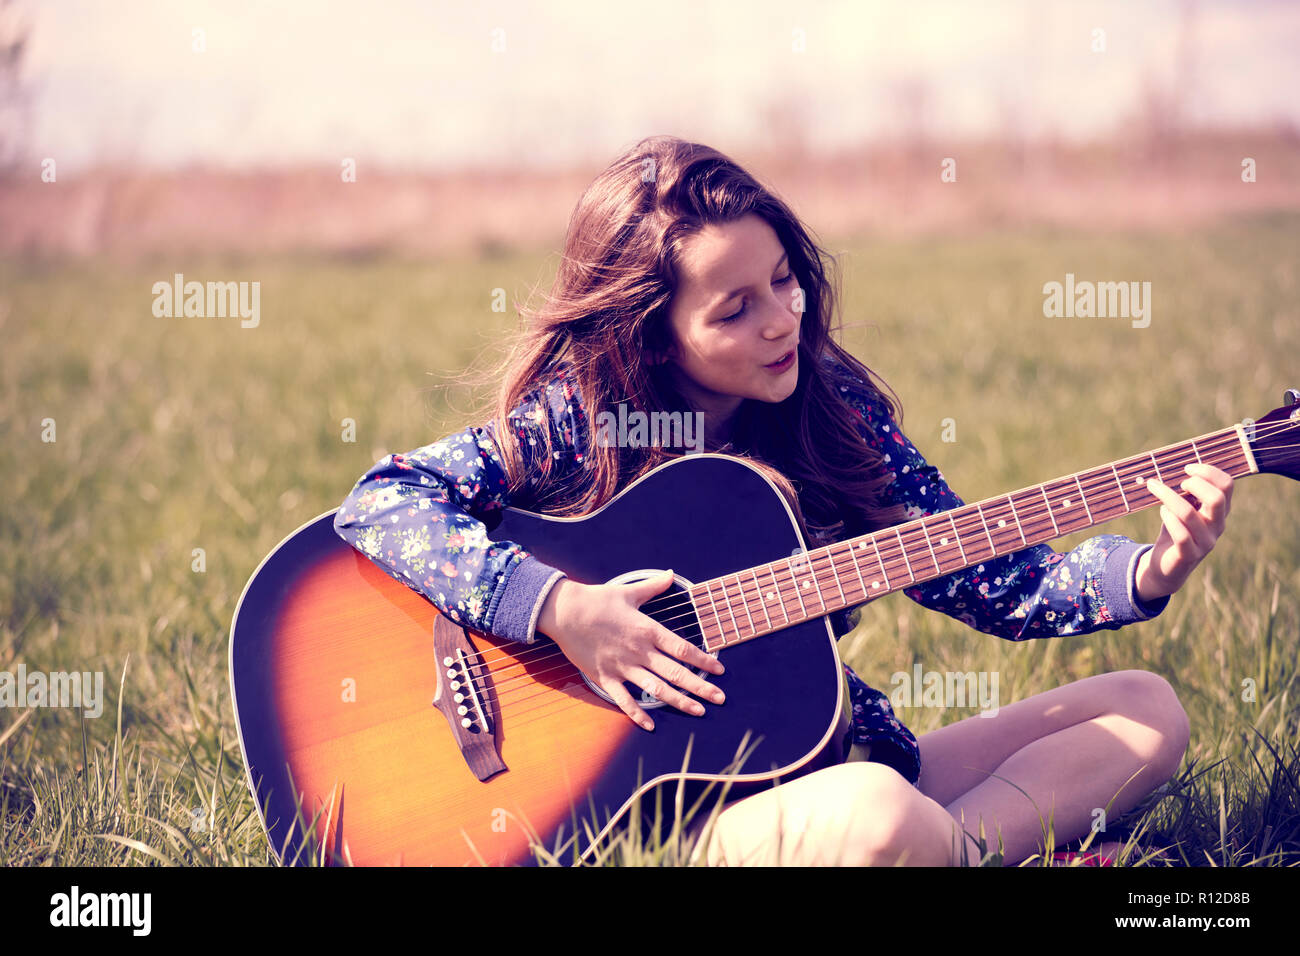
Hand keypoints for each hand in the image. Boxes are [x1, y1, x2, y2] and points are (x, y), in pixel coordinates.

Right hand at [537, 569, 725, 731]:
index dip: (703, 660)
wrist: (564, 612)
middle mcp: (639, 651)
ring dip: (679, 702)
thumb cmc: (597, 599)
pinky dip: (638, 714)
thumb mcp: (628, 591)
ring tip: (698, 711)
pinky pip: (624, 700)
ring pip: (656, 689)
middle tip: (720, 698)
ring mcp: (622, 666)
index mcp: (647, 630)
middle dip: (701, 687)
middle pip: (676, 672)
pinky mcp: (605, 677)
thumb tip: (670, 574)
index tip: (719, 670)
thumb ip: (653, 587)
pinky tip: (651, 725)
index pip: (682, 648)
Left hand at [1135, 463, 1233, 602]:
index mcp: (1219, 511)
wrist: (1166, 567)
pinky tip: (1162, 511)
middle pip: (1217, 498)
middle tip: (1179, 482)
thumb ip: (1187, 493)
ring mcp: (1205, 542)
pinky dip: (1169, 518)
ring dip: (1169, 496)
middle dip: (1195, 483)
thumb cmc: (1174, 531)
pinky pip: (1181, 534)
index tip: (1187, 468)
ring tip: (1155, 488)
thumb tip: (1180, 469)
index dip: (1208, 471)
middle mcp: (1217, 526)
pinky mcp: (1189, 555)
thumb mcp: (1183, 509)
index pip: (1227, 485)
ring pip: (1189, 514)